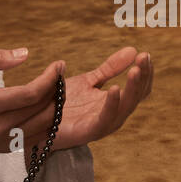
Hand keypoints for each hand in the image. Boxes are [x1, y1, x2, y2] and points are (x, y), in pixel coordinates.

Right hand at [0, 48, 65, 153]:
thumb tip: (26, 53)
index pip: (31, 93)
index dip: (50, 79)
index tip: (59, 64)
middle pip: (43, 110)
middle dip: (57, 90)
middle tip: (60, 74)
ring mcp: (4, 141)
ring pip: (46, 126)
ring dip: (57, 106)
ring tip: (57, 89)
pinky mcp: (7, 149)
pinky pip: (39, 137)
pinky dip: (49, 122)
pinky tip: (49, 106)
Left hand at [19, 46, 151, 152]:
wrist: (35, 122)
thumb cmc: (61, 104)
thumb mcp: (89, 80)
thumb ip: (109, 68)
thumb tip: (132, 49)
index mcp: (115, 103)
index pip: (139, 88)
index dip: (145, 72)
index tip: (145, 54)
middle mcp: (113, 114)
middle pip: (137, 96)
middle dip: (143, 76)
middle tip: (145, 57)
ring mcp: (102, 124)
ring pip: (126, 107)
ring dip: (133, 88)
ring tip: (136, 69)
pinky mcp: (89, 132)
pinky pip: (106, 119)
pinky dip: (112, 104)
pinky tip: (116, 88)